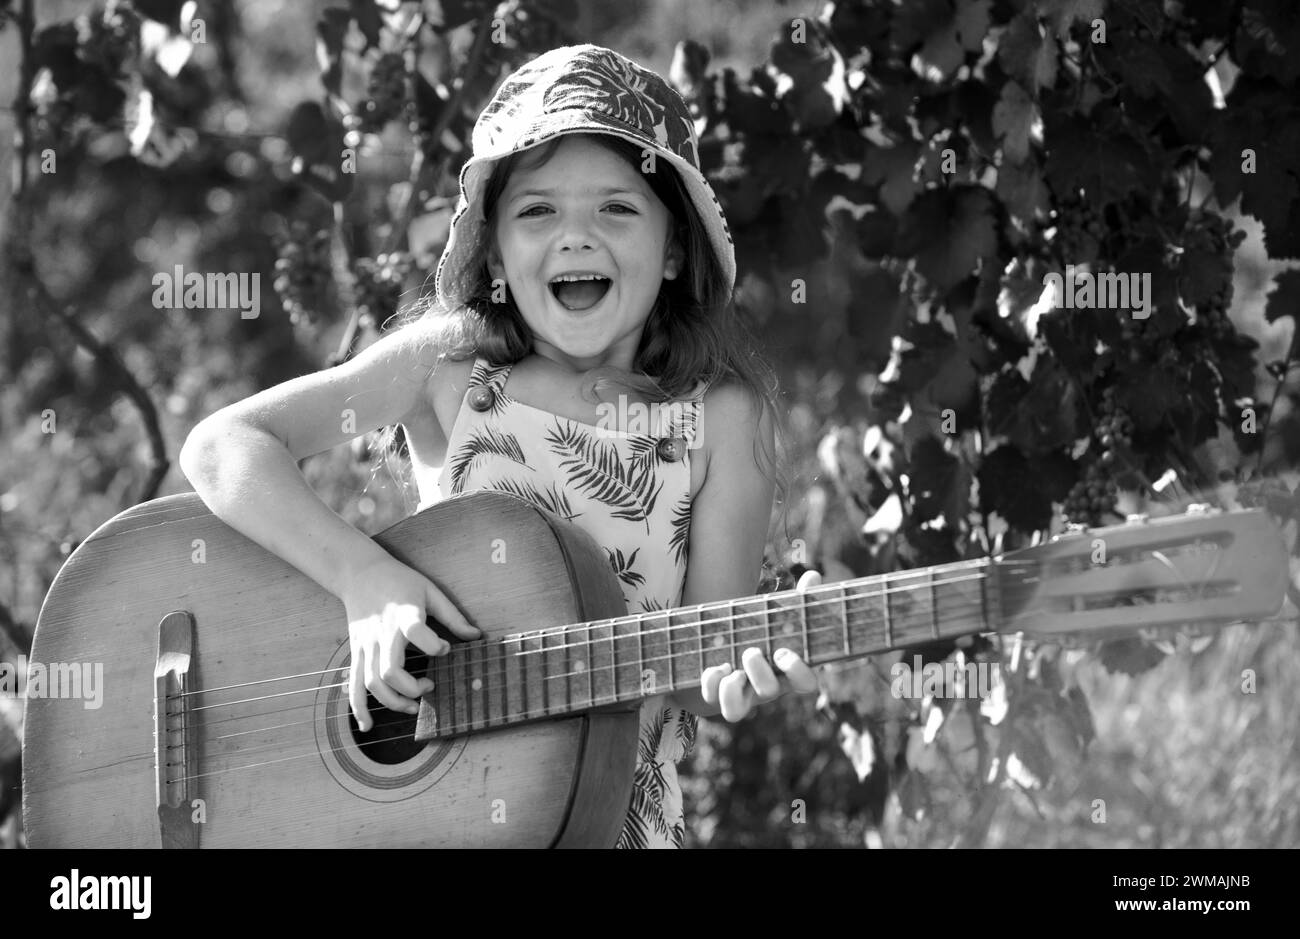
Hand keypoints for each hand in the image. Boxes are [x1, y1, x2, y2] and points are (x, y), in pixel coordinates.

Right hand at [340, 557, 480, 731]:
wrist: (359, 573)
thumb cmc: (399, 581)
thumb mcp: (429, 590)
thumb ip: (452, 615)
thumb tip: (476, 636)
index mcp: (403, 614)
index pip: (415, 632)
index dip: (434, 646)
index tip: (445, 649)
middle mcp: (381, 633)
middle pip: (389, 671)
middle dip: (411, 688)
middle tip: (431, 685)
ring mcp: (366, 646)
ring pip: (372, 684)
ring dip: (393, 702)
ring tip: (413, 705)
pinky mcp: (356, 653)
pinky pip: (354, 685)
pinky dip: (358, 708)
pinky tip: (367, 725)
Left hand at [700, 569, 823, 722]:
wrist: (727, 648)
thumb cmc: (762, 631)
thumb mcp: (779, 615)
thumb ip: (798, 600)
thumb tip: (814, 576)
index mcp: (786, 670)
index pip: (806, 683)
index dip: (798, 672)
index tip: (784, 651)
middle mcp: (764, 687)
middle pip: (769, 692)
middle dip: (759, 672)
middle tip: (751, 651)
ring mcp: (739, 693)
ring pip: (734, 712)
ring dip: (731, 690)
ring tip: (730, 666)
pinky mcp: (715, 694)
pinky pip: (710, 698)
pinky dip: (710, 681)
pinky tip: (713, 666)